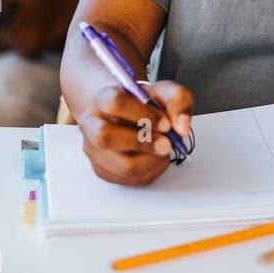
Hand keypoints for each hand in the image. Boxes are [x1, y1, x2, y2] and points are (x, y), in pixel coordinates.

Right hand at [78, 81, 194, 185]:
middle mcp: (91, 124)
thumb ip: (178, 100)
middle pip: (107, 137)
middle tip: (167, 144)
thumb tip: (182, 128)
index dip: (143, 115)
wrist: (127, 113)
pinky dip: (151, 171)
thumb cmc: (144, 103)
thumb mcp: (165, 91)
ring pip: (120, 165)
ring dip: (151, 160)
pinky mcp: (102, 170)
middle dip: (143, 143)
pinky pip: (128, 180)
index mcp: (103, 98)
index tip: (166, 124)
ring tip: (164, 149)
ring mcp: (94, 150)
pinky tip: (156, 158)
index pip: (116, 103)